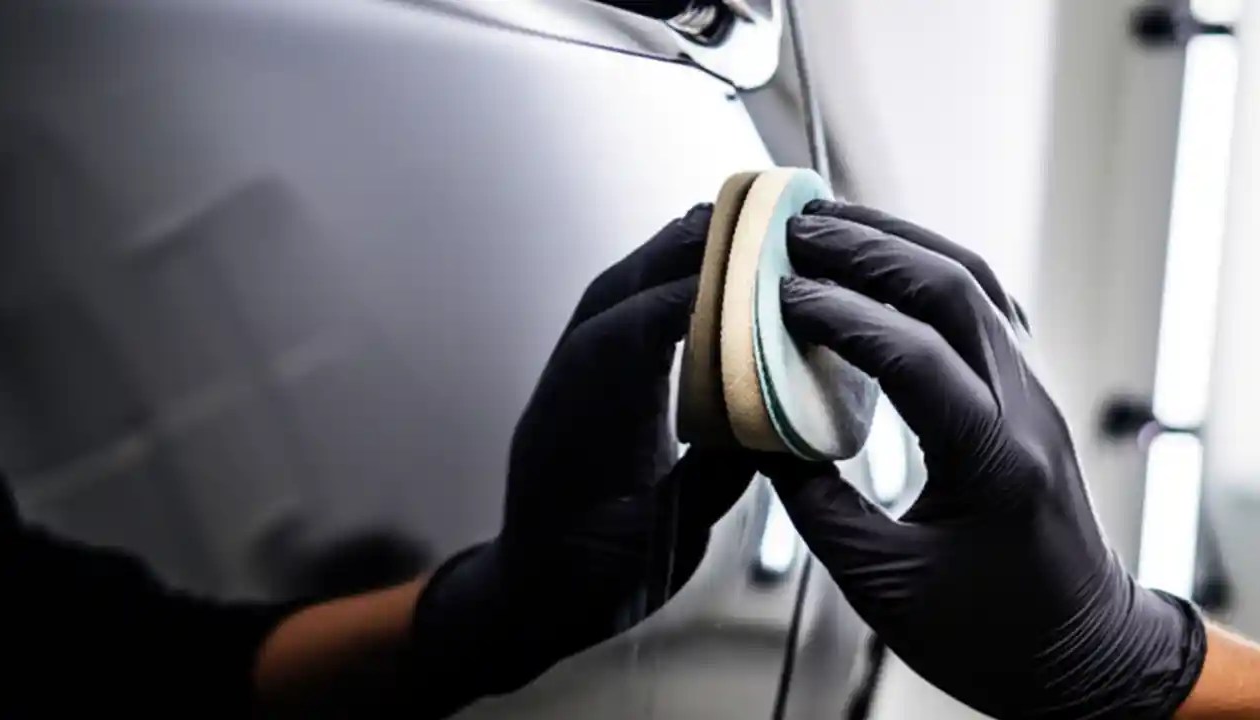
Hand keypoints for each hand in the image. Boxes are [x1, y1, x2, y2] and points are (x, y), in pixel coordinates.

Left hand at [407, 205, 755, 715]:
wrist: (528, 598)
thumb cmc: (590, 581)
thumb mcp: (661, 541)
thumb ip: (712, 479)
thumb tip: (773, 422)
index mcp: (578, 431)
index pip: (623, 339)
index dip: (678, 297)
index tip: (738, 266)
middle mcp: (563, 393)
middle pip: (611, 298)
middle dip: (671, 253)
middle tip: (738, 215)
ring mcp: (564, 387)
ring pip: (608, 302)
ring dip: (661, 260)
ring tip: (722, 228)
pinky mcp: (579, 390)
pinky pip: (613, 323)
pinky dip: (654, 291)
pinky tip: (695, 279)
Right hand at [766, 201, 1205, 718]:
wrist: (1080, 653)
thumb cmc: (986, 635)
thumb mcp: (881, 585)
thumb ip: (812, 503)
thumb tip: (756, 434)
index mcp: (994, 459)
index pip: (915, 355)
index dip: (839, 316)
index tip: (773, 295)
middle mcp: (1024, 410)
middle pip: (955, 290)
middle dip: (869, 248)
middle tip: (793, 227)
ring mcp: (1034, 394)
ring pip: (975, 283)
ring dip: (900, 241)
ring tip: (830, 221)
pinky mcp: (1026, 394)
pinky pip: (983, 305)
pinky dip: (927, 268)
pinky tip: (883, 263)